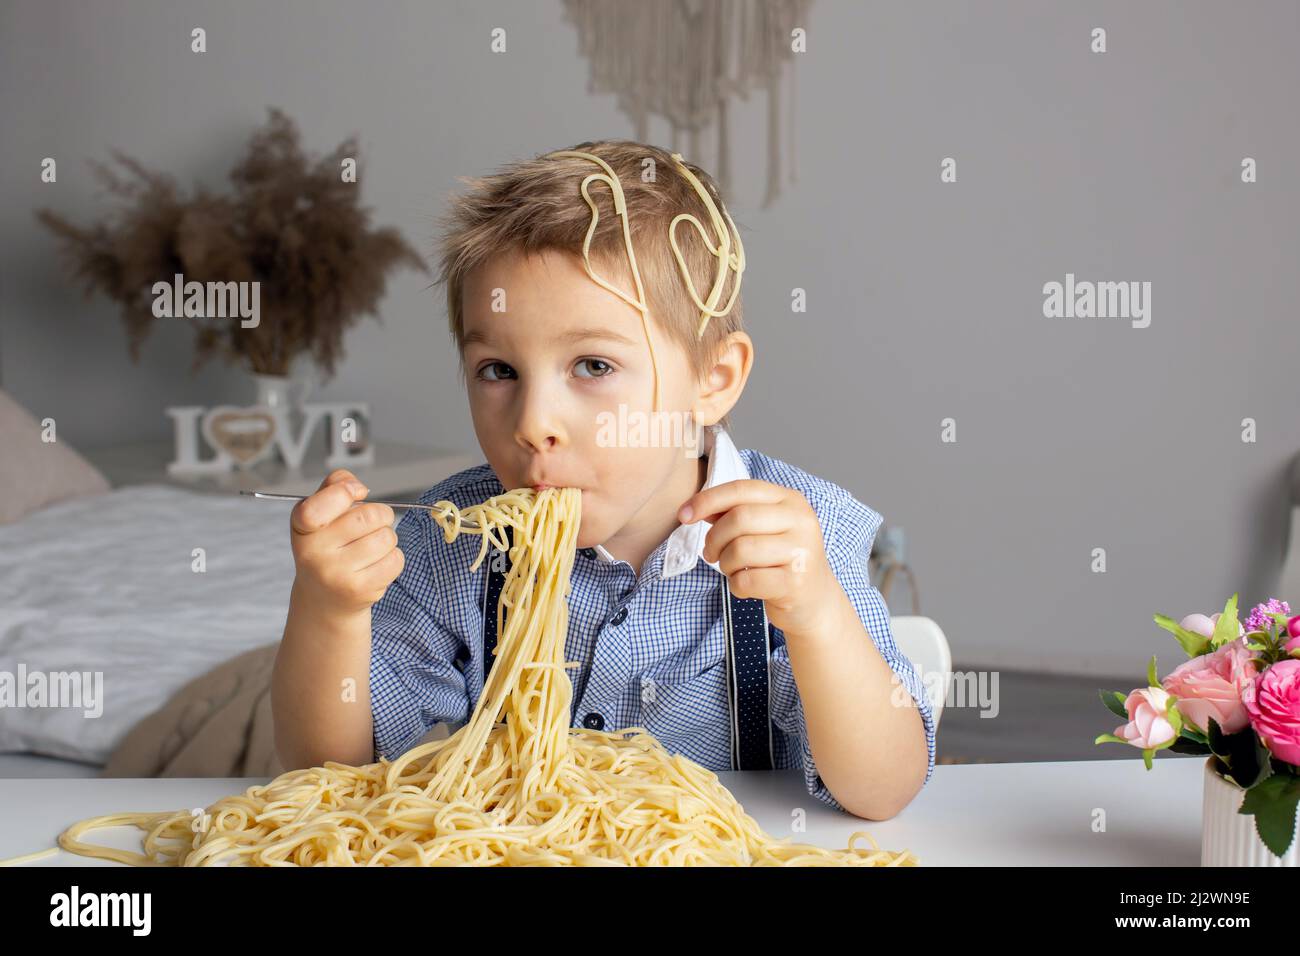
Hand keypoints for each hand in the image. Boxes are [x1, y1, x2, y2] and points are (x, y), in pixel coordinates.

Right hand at [289, 469, 403, 616]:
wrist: (324, 600)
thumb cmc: (327, 547)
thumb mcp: (321, 513)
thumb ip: (335, 487)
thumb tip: (357, 487)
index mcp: (302, 528)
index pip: (319, 505)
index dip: (344, 492)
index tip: (357, 493)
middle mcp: (314, 553)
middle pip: (369, 516)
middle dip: (380, 514)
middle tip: (372, 524)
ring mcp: (336, 574)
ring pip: (387, 538)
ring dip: (387, 538)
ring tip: (370, 548)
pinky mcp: (360, 590)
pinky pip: (395, 559)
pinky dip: (393, 558)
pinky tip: (375, 564)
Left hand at [677, 479, 838, 635]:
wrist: (815, 601)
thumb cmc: (781, 560)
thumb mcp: (765, 529)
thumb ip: (735, 512)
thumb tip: (695, 507)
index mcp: (791, 500)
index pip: (742, 489)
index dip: (707, 500)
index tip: (684, 515)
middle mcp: (801, 521)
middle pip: (739, 518)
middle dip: (714, 538)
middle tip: (711, 553)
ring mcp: (801, 552)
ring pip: (740, 550)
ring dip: (725, 563)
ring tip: (733, 569)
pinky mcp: (795, 583)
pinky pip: (746, 580)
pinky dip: (736, 586)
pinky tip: (746, 586)